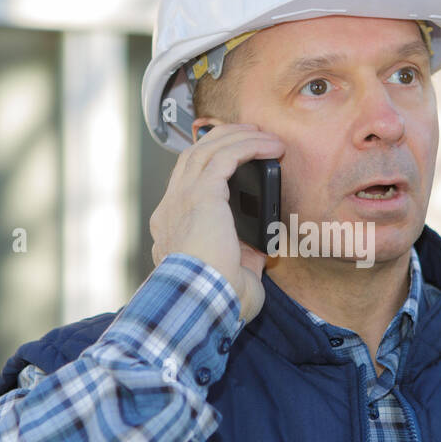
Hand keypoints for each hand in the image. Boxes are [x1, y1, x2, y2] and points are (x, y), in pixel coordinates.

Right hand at [149, 121, 284, 322]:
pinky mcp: (201, 195)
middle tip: (250, 136)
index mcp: (172, 229)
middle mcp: (171, 209)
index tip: (236, 163)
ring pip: (205, 150)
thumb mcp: (231, 275)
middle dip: (222, 141)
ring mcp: (181, 199)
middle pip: (192, 158)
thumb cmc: (216, 301)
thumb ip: (241, 255)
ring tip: (265, 135)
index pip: (186, 185)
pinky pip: (224, 156)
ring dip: (238, 138)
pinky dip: (248, 146)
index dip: (210, 167)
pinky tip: (270, 146)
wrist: (201, 306)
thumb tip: (258, 246)